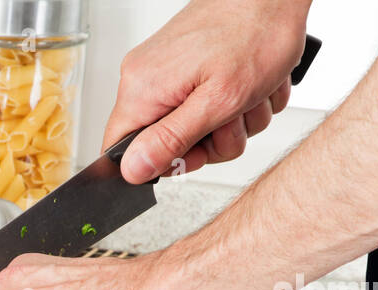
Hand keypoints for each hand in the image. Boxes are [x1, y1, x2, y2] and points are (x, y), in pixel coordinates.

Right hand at [107, 0, 311, 183]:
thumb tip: (132, 170)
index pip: (120, 152)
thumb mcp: (217, 101)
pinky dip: (238, 103)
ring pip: (196, 129)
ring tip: (250, 95)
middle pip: (166, 144)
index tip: (195, 152)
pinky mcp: (188, 66)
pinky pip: (208, 106)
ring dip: (233, 122)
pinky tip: (251, 85)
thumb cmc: (256, 32)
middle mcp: (146, 78)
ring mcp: (168, 71)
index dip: (160, 164)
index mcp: (142, 88)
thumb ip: (171, 140)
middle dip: (212, 141)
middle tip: (234, 119)